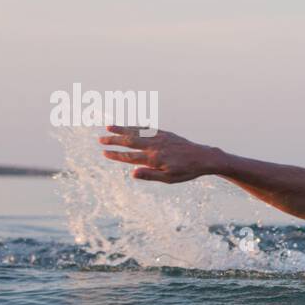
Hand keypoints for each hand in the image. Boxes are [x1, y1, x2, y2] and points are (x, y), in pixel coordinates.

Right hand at [98, 125, 221, 182]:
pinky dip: (137, 127)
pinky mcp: (165, 133)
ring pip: (137, 132)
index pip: (130, 157)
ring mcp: (160, 138)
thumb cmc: (186, 171)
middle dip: (114, 140)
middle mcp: (154, 146)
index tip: (104, 153)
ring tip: (109, 127)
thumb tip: (132, 173)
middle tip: (101, 140)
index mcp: (154, 159)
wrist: (203, 158)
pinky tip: (130, 126)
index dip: (116, 155)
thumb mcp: (169, 178)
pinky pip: (147, 128)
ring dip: (122, 129)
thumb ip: (150, 175)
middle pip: (129, 142)